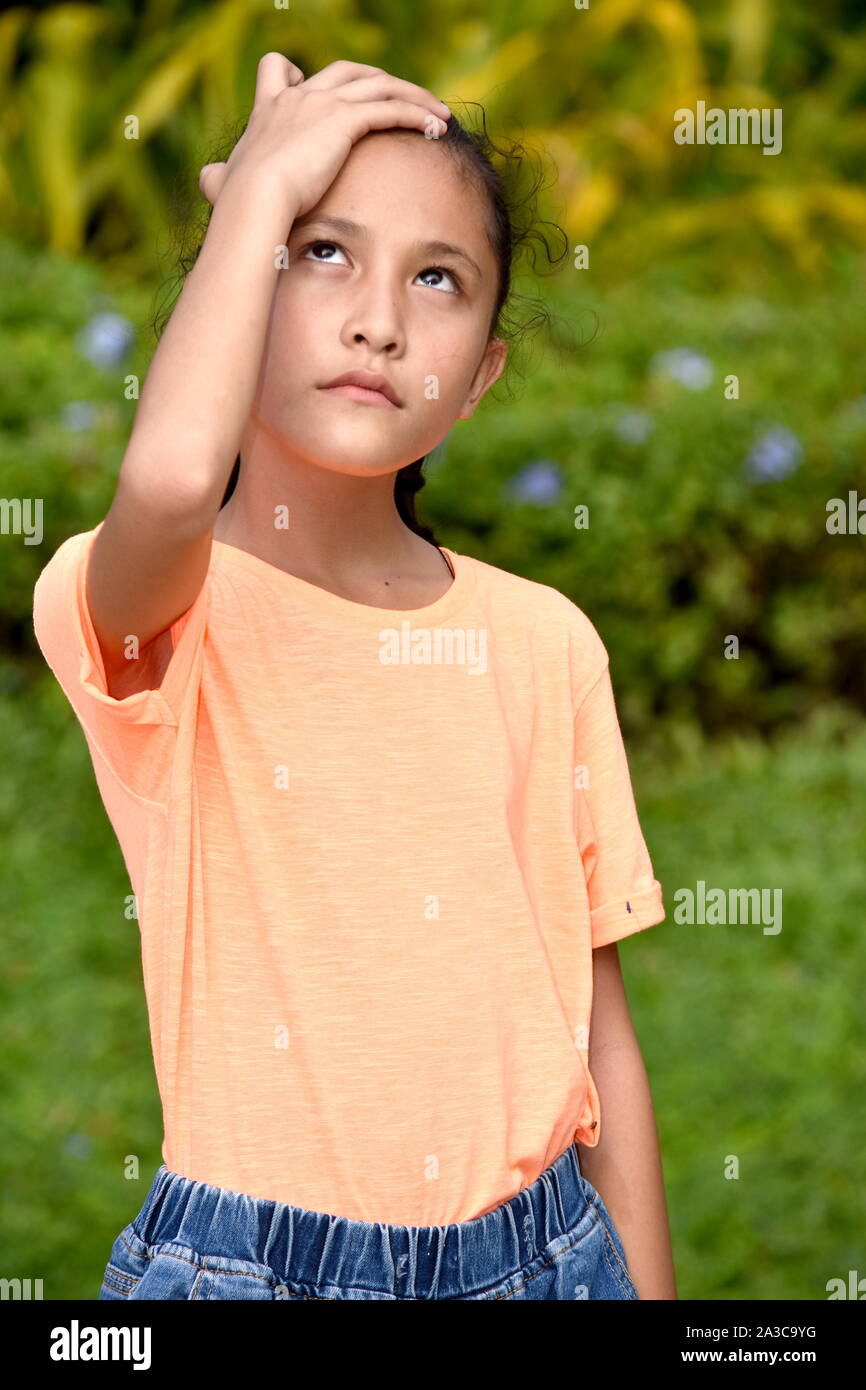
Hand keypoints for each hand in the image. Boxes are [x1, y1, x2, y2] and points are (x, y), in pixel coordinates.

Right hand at [198, 53, 449, 213]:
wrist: (254, 200)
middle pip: (346, 71)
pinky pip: (392, 108)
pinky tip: (438, 126)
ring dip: (412, 95)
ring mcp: (322, 104)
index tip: (326, 95)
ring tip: (437, 112)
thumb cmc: (239, 202)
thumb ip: (219, 179)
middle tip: (401, 98)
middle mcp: (298, 97)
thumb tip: (210, 180)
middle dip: (378, 81)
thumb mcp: (223, 184)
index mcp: (270, 109)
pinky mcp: (345, 121)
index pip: (282, 71)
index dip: (304, 77)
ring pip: (379, 84)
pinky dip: (418, 113)